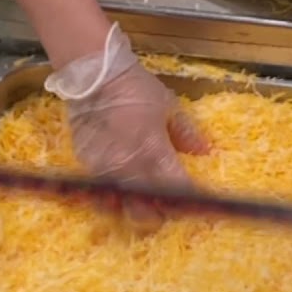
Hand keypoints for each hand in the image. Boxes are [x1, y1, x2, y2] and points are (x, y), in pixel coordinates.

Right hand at [44, 23, 208, 227]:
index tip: (198, 203)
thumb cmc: (135, 88)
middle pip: (147, 209)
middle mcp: (128, 166)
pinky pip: (102, 192)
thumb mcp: (168, 105)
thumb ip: (186, 133)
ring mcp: (104, 169)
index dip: (189, 200)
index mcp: (153, 150)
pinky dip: (115, 198)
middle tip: (170, 210)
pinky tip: (123, 193)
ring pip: (121, 207)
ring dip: (136, 210)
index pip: (176, 189)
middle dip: (161, 215)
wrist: (94, 75)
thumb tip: (204, 152)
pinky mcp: (86, 166)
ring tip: (146, 207)